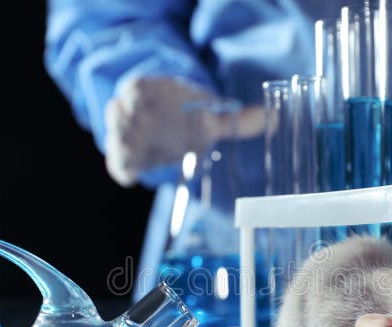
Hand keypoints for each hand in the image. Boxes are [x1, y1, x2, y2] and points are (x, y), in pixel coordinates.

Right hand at [104, 76, 263, 186]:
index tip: (137, 98)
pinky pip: (119, 164)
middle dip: (123, 120)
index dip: (133, 94)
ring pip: (114, 137)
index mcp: (151, 92)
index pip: (134, 87)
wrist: (169, 129)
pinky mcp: (126, 157)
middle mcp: (134, 112)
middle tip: (135, 128)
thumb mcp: (212, 115)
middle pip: (117, 112)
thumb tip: (277, 119)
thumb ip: (240, 121)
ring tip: (132, 152)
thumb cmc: (188, 117)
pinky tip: (133, 173)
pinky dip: (123, 168)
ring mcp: (126, 135)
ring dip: (121, 143)